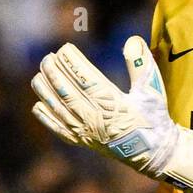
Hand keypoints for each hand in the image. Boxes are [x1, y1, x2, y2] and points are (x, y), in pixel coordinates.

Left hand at [30, 36, 192, 192]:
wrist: (154, 152)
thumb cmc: (154, 118)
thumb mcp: (152, 90)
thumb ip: (141, 65)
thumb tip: (132, 40)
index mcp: (114, 105)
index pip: (87, 80)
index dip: (73, 63)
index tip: (65, 49)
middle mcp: (97, 120)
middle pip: (68, 93)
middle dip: (55, 73)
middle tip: (48, 57)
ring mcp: (88, 133)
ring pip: (60, 110)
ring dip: (46, 92)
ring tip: (38, 75)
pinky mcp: (84, 143)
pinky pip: (60, 130)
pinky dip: (47, 118)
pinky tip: (38, 105)